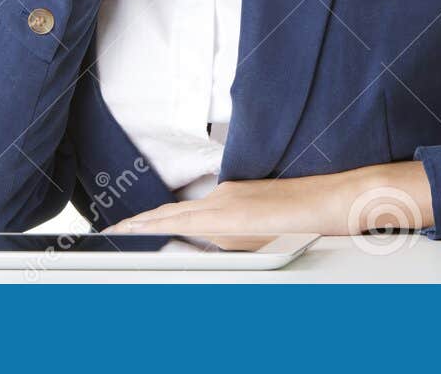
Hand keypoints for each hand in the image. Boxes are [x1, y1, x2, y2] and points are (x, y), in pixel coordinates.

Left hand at [103, 162, 434, 237]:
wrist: (329, 201)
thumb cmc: (303, 215)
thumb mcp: (263, 223)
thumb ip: (237, 229)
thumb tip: (218, 242)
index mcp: (227, 199)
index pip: (180, 211)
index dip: (152, 219)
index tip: (129, 225)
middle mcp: (221, 198)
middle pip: (171, 213)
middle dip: (140, 224)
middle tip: (111, 231)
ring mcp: (224, 207)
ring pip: (175, 217)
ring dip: (146, 226)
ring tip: (119, 232)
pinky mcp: (231, 218)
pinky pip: (188, 225)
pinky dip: (164, 228)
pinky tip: (148, 233)